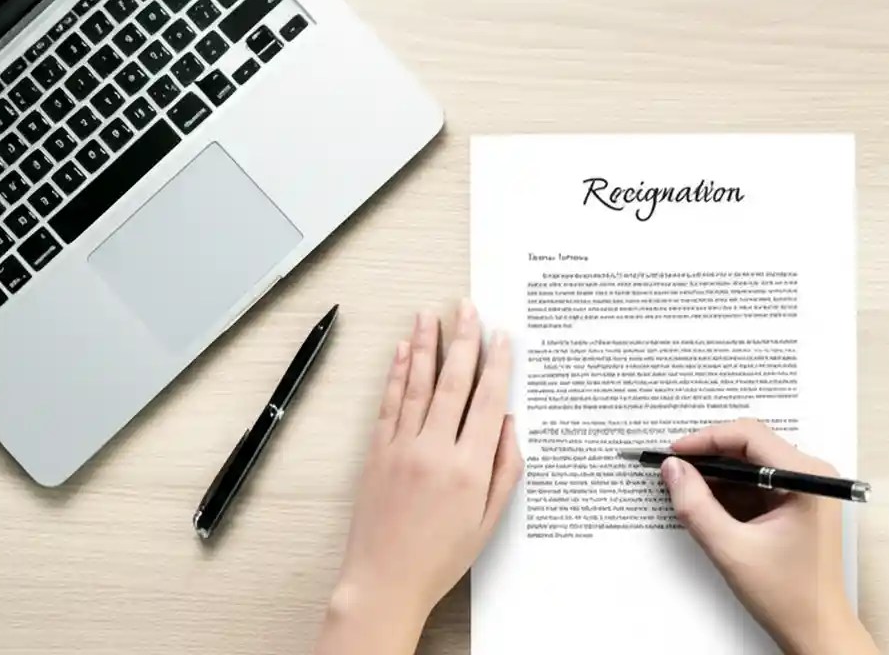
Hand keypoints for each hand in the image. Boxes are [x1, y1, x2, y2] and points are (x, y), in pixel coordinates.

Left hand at [316, 301, 522, 654]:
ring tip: (432, 314)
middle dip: (464, 340)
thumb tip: (510, 425)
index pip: (489, 401)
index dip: (497, 364)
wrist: (385, 580)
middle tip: (469, 308)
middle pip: (454, 382)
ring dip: (427, 345)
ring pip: (419, 384)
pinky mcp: (378, 452)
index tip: (503, 337)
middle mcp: (436, 449)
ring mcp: (403, 447)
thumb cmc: (440, 556)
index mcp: (470, 467)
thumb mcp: (490, 520)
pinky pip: (390, 402)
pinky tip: (404, 351)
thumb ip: (506, 469)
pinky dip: (398, 373)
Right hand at [661, 419, 877, 654]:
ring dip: (717, 473)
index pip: (749, 436)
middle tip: (673, 469)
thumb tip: (672, 469)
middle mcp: (811, 474)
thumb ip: (696, 506)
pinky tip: (705, 503)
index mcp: (805, 478)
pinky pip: (756, 482)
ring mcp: (805, 488)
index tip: (674, 453)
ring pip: (751, 463)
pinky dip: (729, 489)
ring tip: (684, 486)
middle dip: (708, 455)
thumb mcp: (731, 549)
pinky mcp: (796, 503)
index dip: (706, 439)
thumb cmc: (787, 595)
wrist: (816, 630)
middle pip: (750, 445)